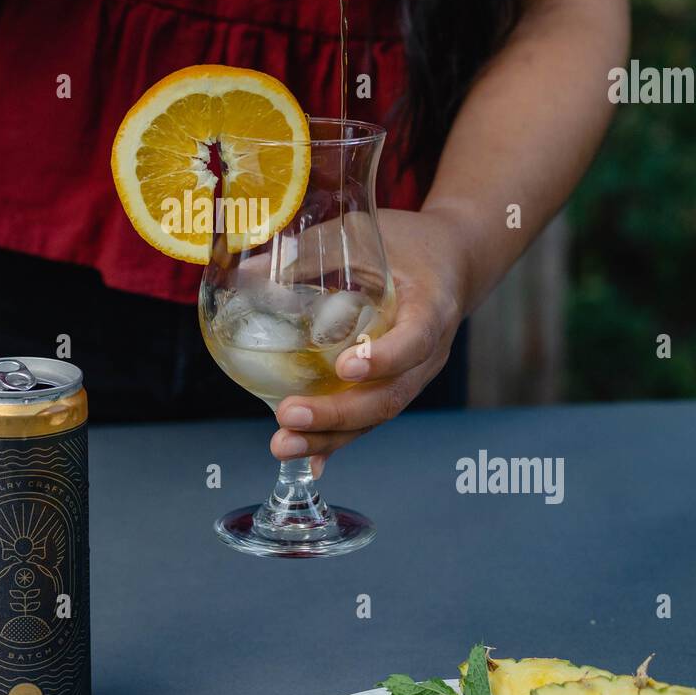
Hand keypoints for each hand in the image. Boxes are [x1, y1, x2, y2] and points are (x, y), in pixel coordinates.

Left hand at [270, 206, 470, 469]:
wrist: (452, 261)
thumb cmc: (408, 243)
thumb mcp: (363, 233)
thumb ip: (311, 252)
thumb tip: (243, 272)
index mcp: (432, 305)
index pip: (415, 339)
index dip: (384, 357)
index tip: (345, 368)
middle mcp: (430, 351)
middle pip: (390, 395)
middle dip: (339, 413)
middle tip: (289, 416)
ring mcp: (415, 375)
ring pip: (378, 415)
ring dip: (331, 436)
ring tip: (283, 444)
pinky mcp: (398, 386)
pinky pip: (369, 418)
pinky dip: (338, 441)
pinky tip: (306, 461)